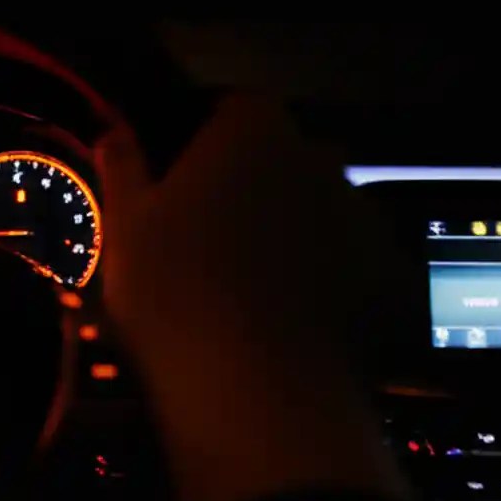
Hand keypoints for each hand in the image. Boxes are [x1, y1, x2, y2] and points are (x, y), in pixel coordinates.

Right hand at [97, 95, 406, 500]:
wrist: (255, 395)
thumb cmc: (174, 292)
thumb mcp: (125, 225)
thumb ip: (123, 167)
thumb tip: (115, 132)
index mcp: (254, 131)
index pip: (234, 106)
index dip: (204, 137)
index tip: (177, 178)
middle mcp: (319, 160)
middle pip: (280, 158)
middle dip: (252, 184)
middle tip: (207, 235)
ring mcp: (361, 219)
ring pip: (315, 210)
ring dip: (290, 230)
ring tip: (247, 284)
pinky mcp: (386, 278)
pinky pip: (346, 263)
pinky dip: (323, 277)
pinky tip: (288, 317)